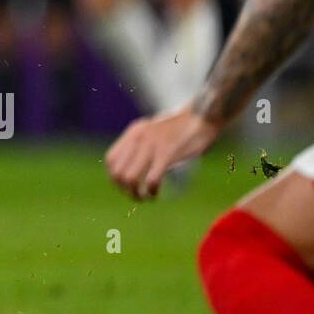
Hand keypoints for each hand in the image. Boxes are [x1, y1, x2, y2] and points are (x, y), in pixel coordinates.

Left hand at [105, 105, 221, 200]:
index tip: (127, 186)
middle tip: (137, 196)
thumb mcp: (154, 129)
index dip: (115, 177)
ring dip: (136, 194)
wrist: (203, 115)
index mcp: (134, 132)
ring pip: (130, 178)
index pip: (111, 160)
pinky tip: (155, 194)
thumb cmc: (182, 126)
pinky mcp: (167, 154)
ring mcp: (151, 146)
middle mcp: (138, 139)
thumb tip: (138, 161)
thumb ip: (144, 141)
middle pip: (117, 173)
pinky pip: (151, 179)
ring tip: (146, 198)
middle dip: (124, 190)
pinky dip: (151, 191)